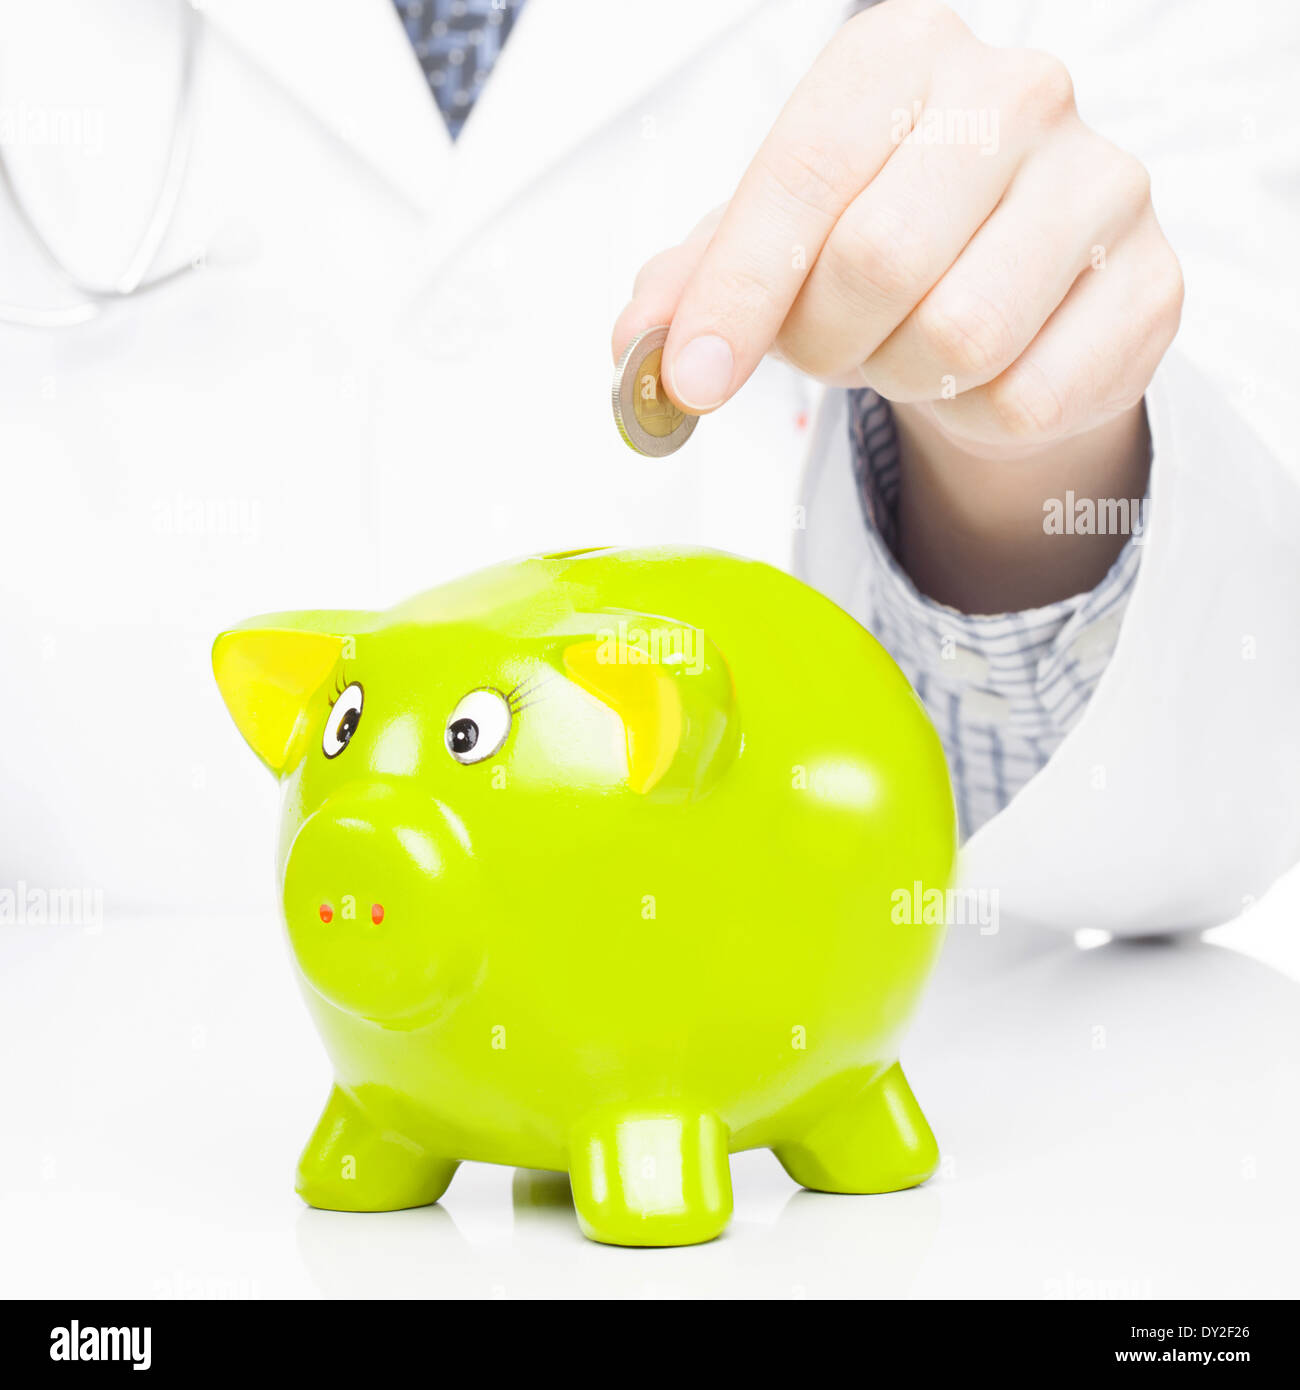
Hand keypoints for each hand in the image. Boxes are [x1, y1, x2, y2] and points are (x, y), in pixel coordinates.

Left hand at [613, 0, 1183, 607]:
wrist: (1024, 288)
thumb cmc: (892, 244)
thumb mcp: (781, 242)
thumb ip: (702, 282)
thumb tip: (638, 347)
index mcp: (902, 58)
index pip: (801, 178)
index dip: (736, 294)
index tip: (691, 378)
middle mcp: (1015, 94)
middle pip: (879, 261)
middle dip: (824, 340)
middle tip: (825, 346)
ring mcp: (1102, 184)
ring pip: (960, 335)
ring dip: (903, 376)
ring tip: (905, 349)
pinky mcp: (1153, 283)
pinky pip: (1028, 398)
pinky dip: (975, 415)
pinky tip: (978, 373)